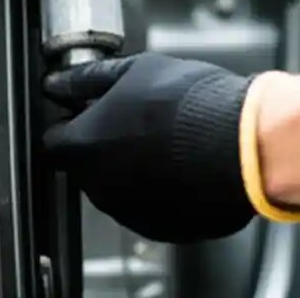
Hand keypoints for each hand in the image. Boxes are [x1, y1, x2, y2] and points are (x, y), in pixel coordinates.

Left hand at [43, 53, 254, 243]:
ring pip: (118, 189)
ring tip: (168, 141)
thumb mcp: (136, 70)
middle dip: (104, 146)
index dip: (71, 123)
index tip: (88, 111)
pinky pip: (151, 208)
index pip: (54, 141)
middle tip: (137, 121)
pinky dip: (161, 190)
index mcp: (83, 147)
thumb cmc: (191, 105)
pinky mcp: (162, 229)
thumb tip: (59, 81)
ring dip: (133, 170)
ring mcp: (130, 213)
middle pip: (86, 167)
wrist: (245, 146)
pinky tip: (184, 164)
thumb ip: (88, 78)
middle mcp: (98, 188)